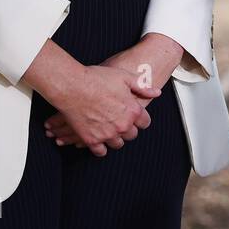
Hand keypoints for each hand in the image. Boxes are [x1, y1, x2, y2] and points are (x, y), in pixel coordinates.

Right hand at [42, 64, 159, 156]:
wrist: (72, 86)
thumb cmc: (97, 78)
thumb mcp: (124, 76)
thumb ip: (141, 87)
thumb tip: (156, 92)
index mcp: (132, 110)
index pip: (145, 122)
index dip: (140, 119)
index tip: (136, 118)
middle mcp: (122, 125)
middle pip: (132, 135)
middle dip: (128, 129)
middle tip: (121, 123)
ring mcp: (107, 134)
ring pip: (117, 144)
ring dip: (115, 138)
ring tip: (110, 131)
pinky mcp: (91, 139)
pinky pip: (100, 151)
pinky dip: (100, 148)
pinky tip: (99, 141)